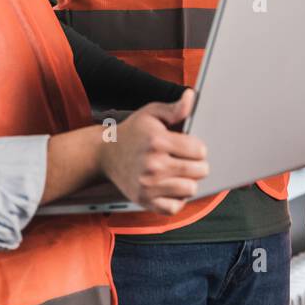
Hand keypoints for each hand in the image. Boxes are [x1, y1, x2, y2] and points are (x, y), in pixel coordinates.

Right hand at [98, 89, 209, 214]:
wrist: (105, 154)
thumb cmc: (132, 132)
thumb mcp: (151, 114)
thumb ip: (175, 108)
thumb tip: (191, 96)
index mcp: (158, 141)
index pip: (199, 150)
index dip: (198, 148)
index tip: (189, 146)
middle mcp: (153, 164)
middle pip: (199, 171)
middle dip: (197, 164)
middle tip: (184, 160)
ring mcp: (148, 185)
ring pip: (190, 189)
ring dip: (187, 182)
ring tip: (177, 173)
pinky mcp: (144, 200)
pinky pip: (174, 207)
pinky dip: (176, 199)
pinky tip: (170, 187)